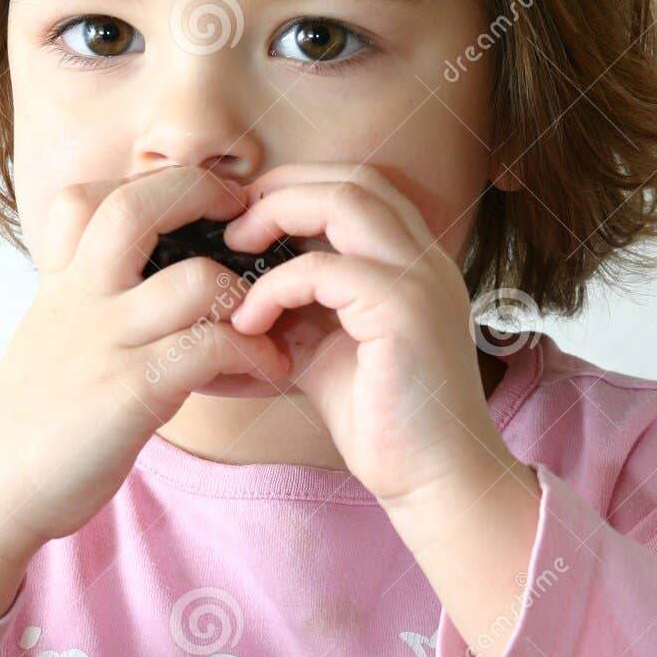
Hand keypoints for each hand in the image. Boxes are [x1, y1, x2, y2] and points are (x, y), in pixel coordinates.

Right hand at [0, 164, 290, 555]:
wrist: (0, 487)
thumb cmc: (38, 418)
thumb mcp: (52, 335)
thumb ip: (89, 297)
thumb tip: (139, 274)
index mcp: (61, 283)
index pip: (85, 197)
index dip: (145, 182)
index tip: (194, 196)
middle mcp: (80, 300)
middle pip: (135, 207)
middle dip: (200, 192)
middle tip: (247, 213)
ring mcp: (105, 343)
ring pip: (194, 281)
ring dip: (248, 295)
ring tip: (271, 322)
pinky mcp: (131, 392)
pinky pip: (209, 350)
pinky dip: (253, 353)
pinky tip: (269, 369)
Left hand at [225, 162, 509, 505]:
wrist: (433, 479)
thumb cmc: (382, 422)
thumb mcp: (324, 350)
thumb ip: (292, 309)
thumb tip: (224, 292)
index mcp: (412, 262)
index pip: (357, 186)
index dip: (295, 188)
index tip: (243, 219)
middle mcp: (425, 258)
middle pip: (351, 177)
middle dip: (281, 190)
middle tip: (229, 226)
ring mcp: (421, 279)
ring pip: (344, 200)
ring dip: (276, 217)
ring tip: (233, 254)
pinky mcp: (405, 311)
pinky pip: (326, 268)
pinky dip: (275, 287)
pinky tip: (249, 322)